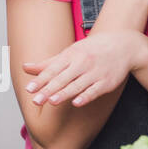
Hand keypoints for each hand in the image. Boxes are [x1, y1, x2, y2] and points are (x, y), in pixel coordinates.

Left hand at [21, 33, 147, 106]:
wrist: (123, 46)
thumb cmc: (91, 50)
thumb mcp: (69, 52)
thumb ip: (47, 63)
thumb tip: (25, 67)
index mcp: (70, 55)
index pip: (52, 69)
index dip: (40, 79)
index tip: (29, 89)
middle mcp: (82, 63)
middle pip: (62, 78)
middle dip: (48, 90)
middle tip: (36, 100)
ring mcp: (95, 73)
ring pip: (77, 85)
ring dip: (64, 94)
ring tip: (52, 102)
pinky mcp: (107, 82)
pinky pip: (95, 90)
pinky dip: (86, 96)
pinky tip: (77, 102)